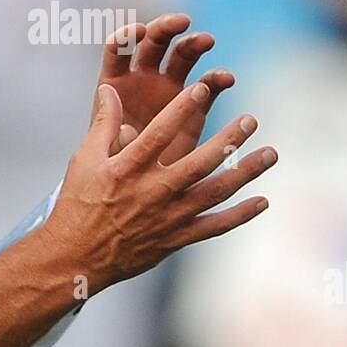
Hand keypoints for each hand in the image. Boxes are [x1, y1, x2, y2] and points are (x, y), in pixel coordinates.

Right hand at [42, 81, 275, 293]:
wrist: (75, 259)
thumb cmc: (78, 204)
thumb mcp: (83, 160)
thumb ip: (102, 124)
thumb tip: (110, 89)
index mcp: (128, 169)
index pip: (159, 134)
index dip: (182, 109)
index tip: (203, 88)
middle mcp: (152, 192)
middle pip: (198, 163)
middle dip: (229, 140)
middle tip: (251, 120)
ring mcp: (167, 218)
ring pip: (214, 193)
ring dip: (245, 173)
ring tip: (271, 153)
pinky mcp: (175, 239)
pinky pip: (214, 227)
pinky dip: (240, 215)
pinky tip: (262, 200)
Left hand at [95, 13, 234, 163]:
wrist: (137, 188)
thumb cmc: (111, 167)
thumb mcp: (107, 155)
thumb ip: (114, 139)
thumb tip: (126, 131)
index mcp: (116, 83)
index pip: (118, 49)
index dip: (126, 36)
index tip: (139, 30)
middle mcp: (143, 78)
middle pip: (154, 43)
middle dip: (167, 28)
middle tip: (182, 22)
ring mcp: (170, 88)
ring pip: (183, 55)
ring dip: (195, 44)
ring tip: (207, 41)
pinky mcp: (195, 104)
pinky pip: (208, 85)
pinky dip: (217, 78)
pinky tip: (227, 78)